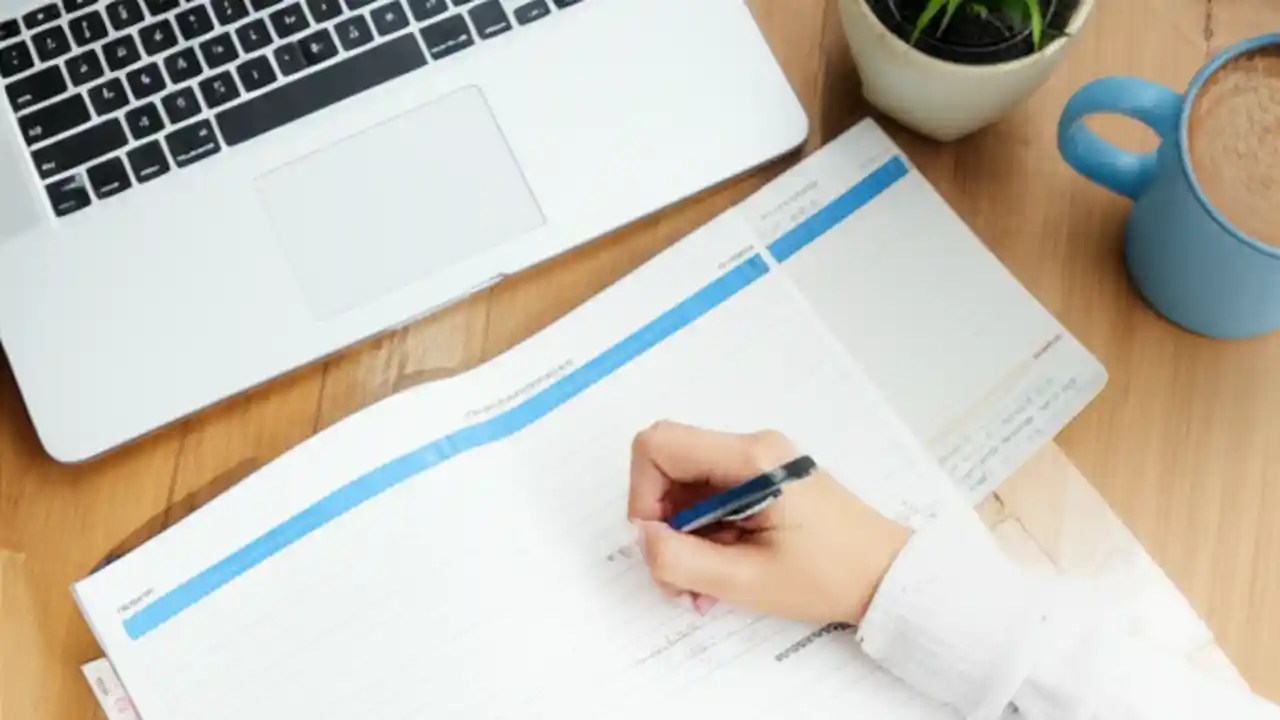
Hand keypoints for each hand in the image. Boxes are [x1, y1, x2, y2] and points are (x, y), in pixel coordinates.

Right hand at [626, 421, 910, 623]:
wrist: (889, 577)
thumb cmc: (828, 578)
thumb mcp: (746, 581)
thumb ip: (680, 560)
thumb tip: (641, 537)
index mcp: (750, 459)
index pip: (658, 445)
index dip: (642, 493)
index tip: (659, 541)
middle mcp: (752, 447)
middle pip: (669, 466)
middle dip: (662, 524)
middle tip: (681, 579)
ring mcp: (759, 461)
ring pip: (687, 486)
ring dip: (683, 537)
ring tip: (705, 587)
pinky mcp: (765, 478)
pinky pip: (712, 496)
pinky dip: (705, 535)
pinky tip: (723, 572)